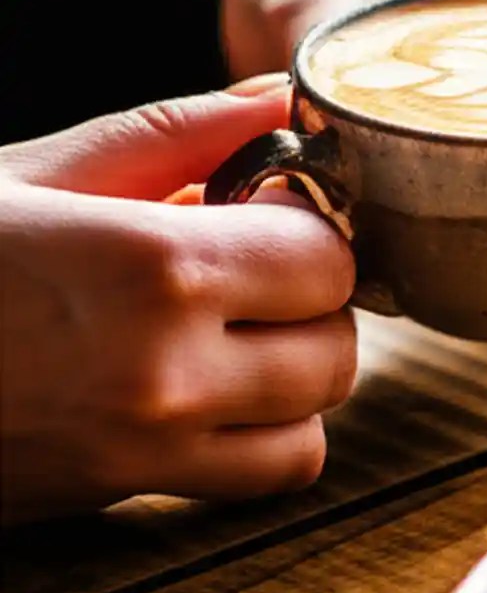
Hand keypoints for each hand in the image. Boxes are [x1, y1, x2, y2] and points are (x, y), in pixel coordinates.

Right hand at [0, 75, 356, 524]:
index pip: (327, 257)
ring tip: (241, 332)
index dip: (309, 228)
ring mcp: (149, 446)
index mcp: (155, 267)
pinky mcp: (125, 493)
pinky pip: (265, 477)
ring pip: (316, 423)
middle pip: (336, 345)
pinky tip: (221, 393)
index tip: (272, 212)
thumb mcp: (44, 170)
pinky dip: (270, 439)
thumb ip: (180, 133)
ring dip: (299, 374)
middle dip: (311, 301)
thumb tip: (278, 99)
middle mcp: (169, 370)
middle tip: (258, 271)